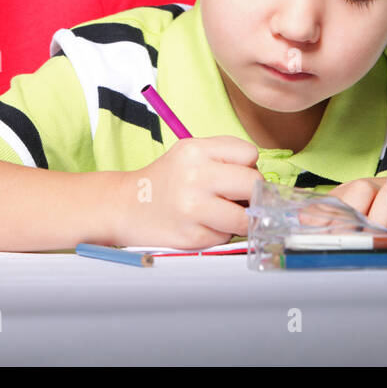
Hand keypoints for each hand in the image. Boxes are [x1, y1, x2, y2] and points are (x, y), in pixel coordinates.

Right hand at [119, 136, 260, 249]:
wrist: (125, 206)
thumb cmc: (166, 180)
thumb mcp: (189, 152)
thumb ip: (225, 156)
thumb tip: (261, 182)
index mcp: (195, 150)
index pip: (249, 154)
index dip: (247, 166)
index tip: (235, 175)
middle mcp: (194, 177)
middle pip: (253, 184)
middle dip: (251, 193)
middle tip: (236, 197)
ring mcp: (193, 209)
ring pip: (245, 217)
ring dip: (239, 218)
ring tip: (219, 212)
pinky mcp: (193, 237)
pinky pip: (227, 237)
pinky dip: (220, 233)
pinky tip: (200, 225)